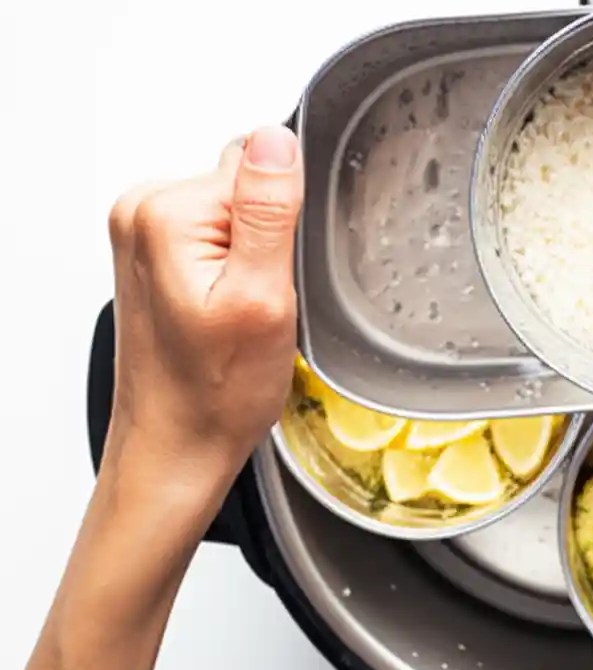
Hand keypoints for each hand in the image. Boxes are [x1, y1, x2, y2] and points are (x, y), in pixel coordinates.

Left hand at [106, 126, 303, 492]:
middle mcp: (142, 213)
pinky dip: (239, 266)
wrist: (175, 445)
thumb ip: (268, 212)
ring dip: (256, 256)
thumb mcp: (261, 299)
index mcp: (165, 214)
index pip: (259, 166)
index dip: (288, 219)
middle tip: (263, 297)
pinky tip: (234, 308)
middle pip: (245, 184)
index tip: (278, 269)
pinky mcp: (154, 253)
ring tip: (247, 309)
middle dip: (271, 236)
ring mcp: (143, 233)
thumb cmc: (212, 393)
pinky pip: (220, 232)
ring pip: (237, 210)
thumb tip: (275, 139)